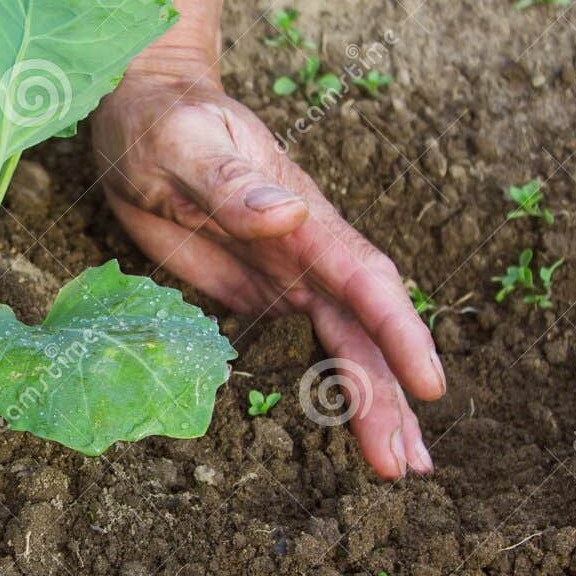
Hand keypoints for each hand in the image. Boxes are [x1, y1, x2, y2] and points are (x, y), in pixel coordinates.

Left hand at [94, 48, 444, 478]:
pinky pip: (311, 341)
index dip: (399, 332)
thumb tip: (291, 216)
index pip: (364, 279)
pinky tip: (356, 423)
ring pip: (346, 343)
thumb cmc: (161, 120)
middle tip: (409, 465)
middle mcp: (309, 249)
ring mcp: (291, 271)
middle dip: (388, 394)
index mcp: (302, 217)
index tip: (430, 386)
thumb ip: (232, 184)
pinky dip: (335, 383)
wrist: (145, 109)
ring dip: (373, 400)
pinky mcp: (263, 287)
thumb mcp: (184, 146)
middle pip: (364, 329)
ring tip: (401, 466)